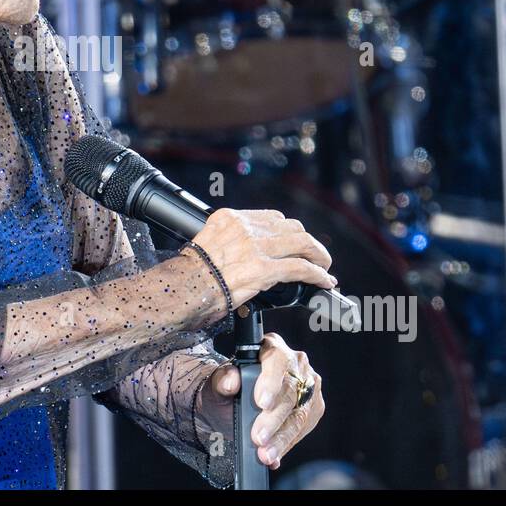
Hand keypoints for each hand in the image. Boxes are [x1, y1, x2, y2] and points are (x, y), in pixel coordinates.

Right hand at [191, 208, 335, 309]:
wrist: (182, 288)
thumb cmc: (190, 275)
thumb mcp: (208, 245)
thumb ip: (230, 243)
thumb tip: (246, 258)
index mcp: (230, 218)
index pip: (272, 217)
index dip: (289, 231)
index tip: (295, 242)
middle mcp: (245, 227)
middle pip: (292, 227)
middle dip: (308, 242)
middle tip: (315, 255)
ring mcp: (255, 247)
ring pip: (302, 243)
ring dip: (319, 256)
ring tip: (324, 267)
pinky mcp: (263, 269)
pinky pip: (301, 268)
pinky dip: (317, 274)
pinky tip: (324, 281)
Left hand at [195, 334, 324, 469]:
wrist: (233, 405)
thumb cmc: (227, 389)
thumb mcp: (217, 383)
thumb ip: (222, 379)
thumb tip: (231, 381)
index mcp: (271, 347)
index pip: (277, 360)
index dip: (271, 382)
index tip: (261, 403)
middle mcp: (295, 363)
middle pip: (290, 392)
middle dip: (273, 419)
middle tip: (258, 438)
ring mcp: (308, 385)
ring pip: (300, 413)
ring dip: (282, 437)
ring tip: (266, 453)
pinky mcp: (313, 407)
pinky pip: (304, 427)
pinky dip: (287, 443)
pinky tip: (274, 454)